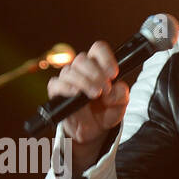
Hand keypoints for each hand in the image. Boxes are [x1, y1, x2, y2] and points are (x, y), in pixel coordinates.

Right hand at [46, 40, 129, 166]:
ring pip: (70, 71)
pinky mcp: (57, 92)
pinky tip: (76, 93)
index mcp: (98, 65)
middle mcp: (81, 69)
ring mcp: (68, 79)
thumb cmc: (107, 110)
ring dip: (84, 82)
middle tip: (105, 88)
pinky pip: (56, 84)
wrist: (96, 129)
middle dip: (96, 73)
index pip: (98, 49)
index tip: (114, 74)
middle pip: (82, 59)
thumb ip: (121, 93)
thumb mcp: (122, 102)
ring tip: (96, 94)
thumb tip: (111, 90)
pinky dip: (66, 87)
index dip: (106, 58)